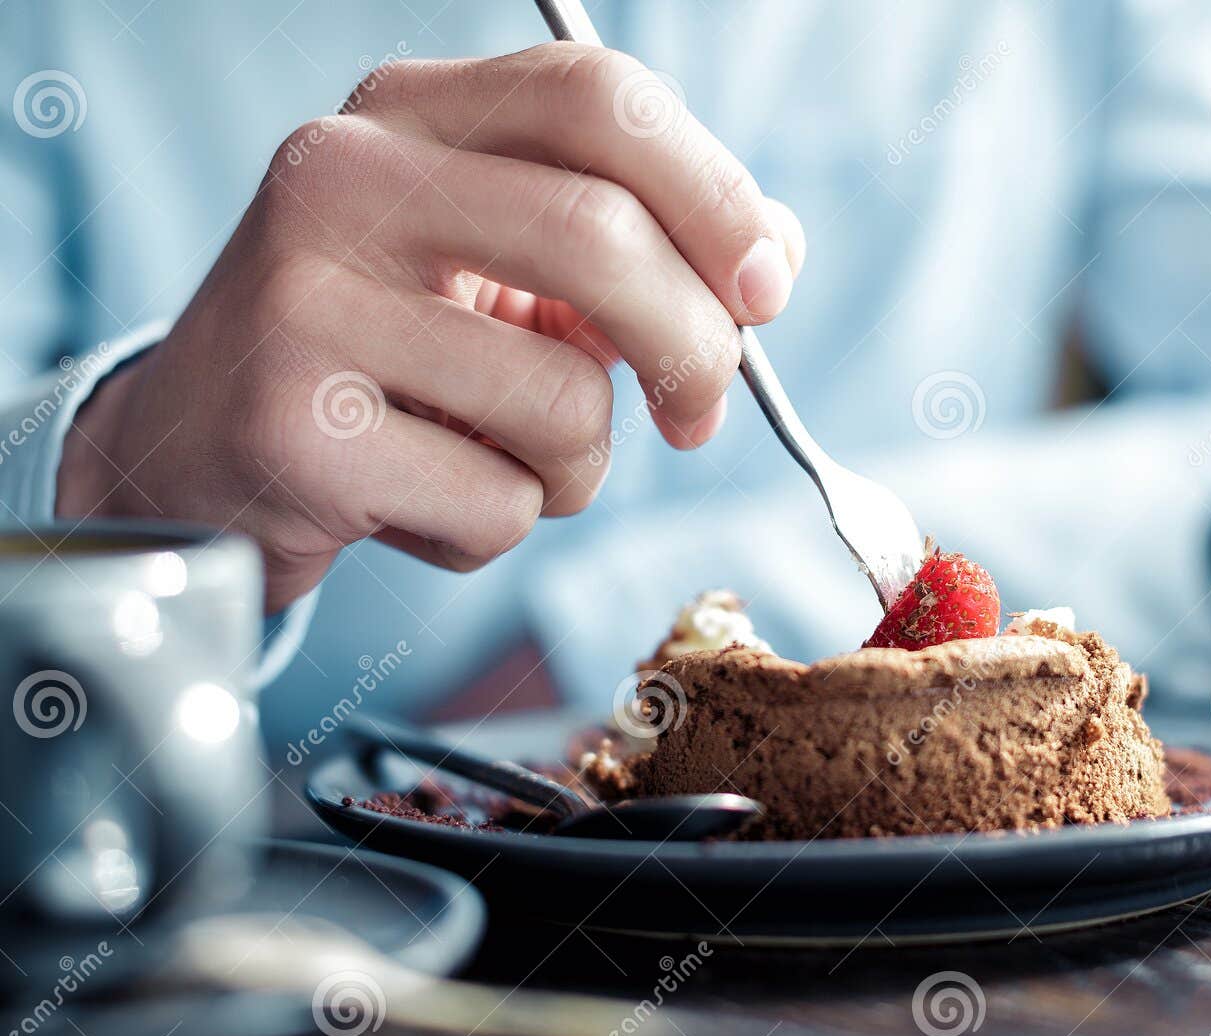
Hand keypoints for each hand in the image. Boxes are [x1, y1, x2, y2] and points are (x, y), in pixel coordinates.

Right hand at [56, 44, 803, 610]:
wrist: (199, 455)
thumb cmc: (389, 359)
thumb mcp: (501, 270)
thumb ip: (638, 245)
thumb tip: (776, 253)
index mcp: (408, 112)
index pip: (600, 98)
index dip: (716, 195)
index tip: (766, 289)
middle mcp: (342, 179)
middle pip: (601, 238)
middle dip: (695, 348)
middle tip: (697, 413)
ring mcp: (306, 303)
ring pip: (564, 402)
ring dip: (576, 466)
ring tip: (494, 456)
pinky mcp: (297, 431)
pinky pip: (501, 505)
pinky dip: (497, 527)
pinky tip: (417, 501)